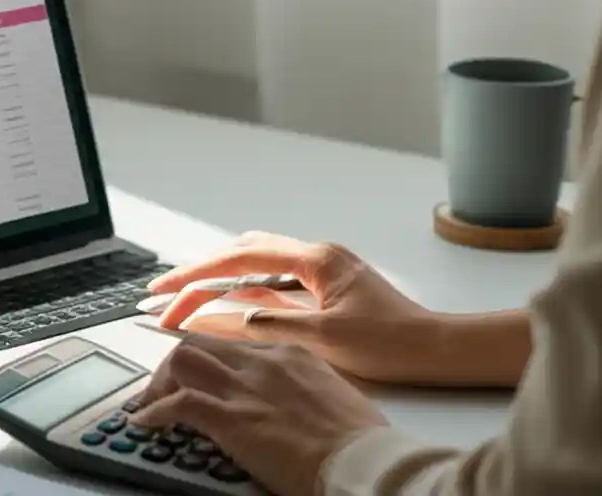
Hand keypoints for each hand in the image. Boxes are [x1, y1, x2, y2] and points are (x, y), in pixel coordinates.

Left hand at [132, 334, 385, 495]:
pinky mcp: (233, 418)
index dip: (210, 358)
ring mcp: (246, 387)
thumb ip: (306, 389)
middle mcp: (264, 361)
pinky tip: (146, 423)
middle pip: (202, 342)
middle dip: (176, 364)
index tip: (201, 372)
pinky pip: (179, 404)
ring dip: (160, 382)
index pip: (234, 342)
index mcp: (291, 354)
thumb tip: (292, 403)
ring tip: (152, 403)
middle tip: (166, 388)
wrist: (363, 461)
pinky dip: (154, 411)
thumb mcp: (335, 397)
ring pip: (183, 359)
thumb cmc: (359, 441)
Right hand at [150, 231, 529, 386]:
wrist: (436, 348)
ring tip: (185, 296)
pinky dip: (244, 292)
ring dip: (219, 280)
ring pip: (256, 265)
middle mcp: (316, 256)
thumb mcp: (323, 338)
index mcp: (315, 260)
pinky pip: (274, 283)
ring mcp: (321, 270)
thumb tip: (224, 317)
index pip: (240, 259)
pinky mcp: (325, 288)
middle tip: (165, 293)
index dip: (196, 274)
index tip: (165, 289)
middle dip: (199, 272)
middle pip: (243, 254)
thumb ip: (269, 325)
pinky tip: (227, 305)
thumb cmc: (392, 342)